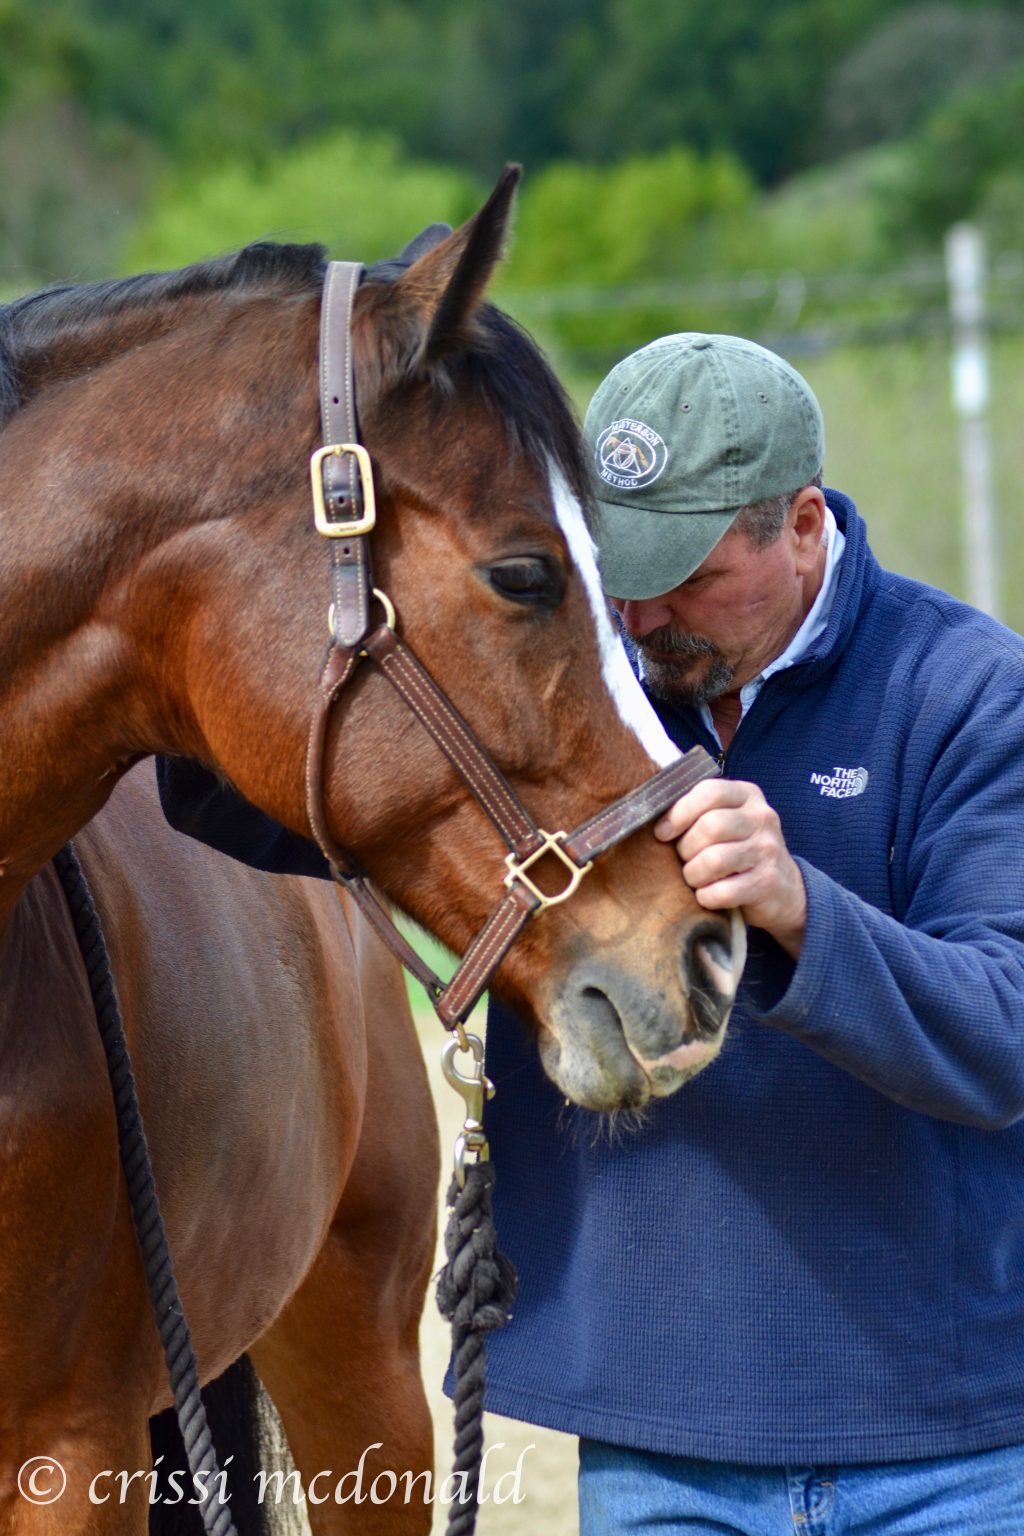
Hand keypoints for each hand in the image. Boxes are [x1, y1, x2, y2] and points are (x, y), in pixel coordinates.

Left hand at [654, 778, 806, 957]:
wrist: (784, 889)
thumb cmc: (739, 850)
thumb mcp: (727, 820)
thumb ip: (698, 811)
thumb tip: (649, 814)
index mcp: (748, 795)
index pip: (709, 792)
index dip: (678, 812)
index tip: (662, 832)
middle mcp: (762, 818)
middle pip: (710, 827)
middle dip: (685, 849)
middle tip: (684, 860)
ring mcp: (768, 850)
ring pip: (713, 860)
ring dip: (693, 874)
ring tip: (695, 878)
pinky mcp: (767, 883)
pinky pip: (723, 891)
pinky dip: (706, 897)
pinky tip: (707, 896)